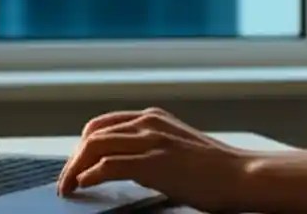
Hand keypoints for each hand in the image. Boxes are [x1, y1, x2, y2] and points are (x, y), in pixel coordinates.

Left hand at [57, 107, 254, 212]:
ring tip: (68, 188)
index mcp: (153, 117)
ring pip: (95, 146)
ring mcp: (151, 141)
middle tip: (65, 182)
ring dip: (74, 169)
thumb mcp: (177, 146)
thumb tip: (123, 166)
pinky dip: (91, 175)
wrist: (241, 175)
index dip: (82, 146)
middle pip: (93, 134)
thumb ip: (151, 148)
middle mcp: (148, 123)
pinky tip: (84, 186)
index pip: (102, 124)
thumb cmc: (214, 168)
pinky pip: (110, 165)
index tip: (75, 166)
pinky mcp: (155, 162)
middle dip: (73, 159)